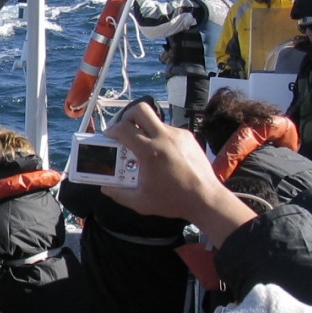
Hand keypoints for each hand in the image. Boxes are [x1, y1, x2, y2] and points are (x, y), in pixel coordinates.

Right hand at [104, 100, 255, 245]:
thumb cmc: (173, 201)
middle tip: (124, 130)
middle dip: (127, 116)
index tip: (109, 137)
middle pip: (140, 110)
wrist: (206, 199)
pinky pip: (168, 130)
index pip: (124, 128)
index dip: (112, 130)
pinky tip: (162, 154)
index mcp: (150, 152)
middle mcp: (164, 137)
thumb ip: (119, 194)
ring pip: (155, 121)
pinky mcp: (188, 137)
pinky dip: (159, 137)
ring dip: (145, 130)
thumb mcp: (141, 202)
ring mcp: (178, 135)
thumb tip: (106, 188)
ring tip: (144, 148)